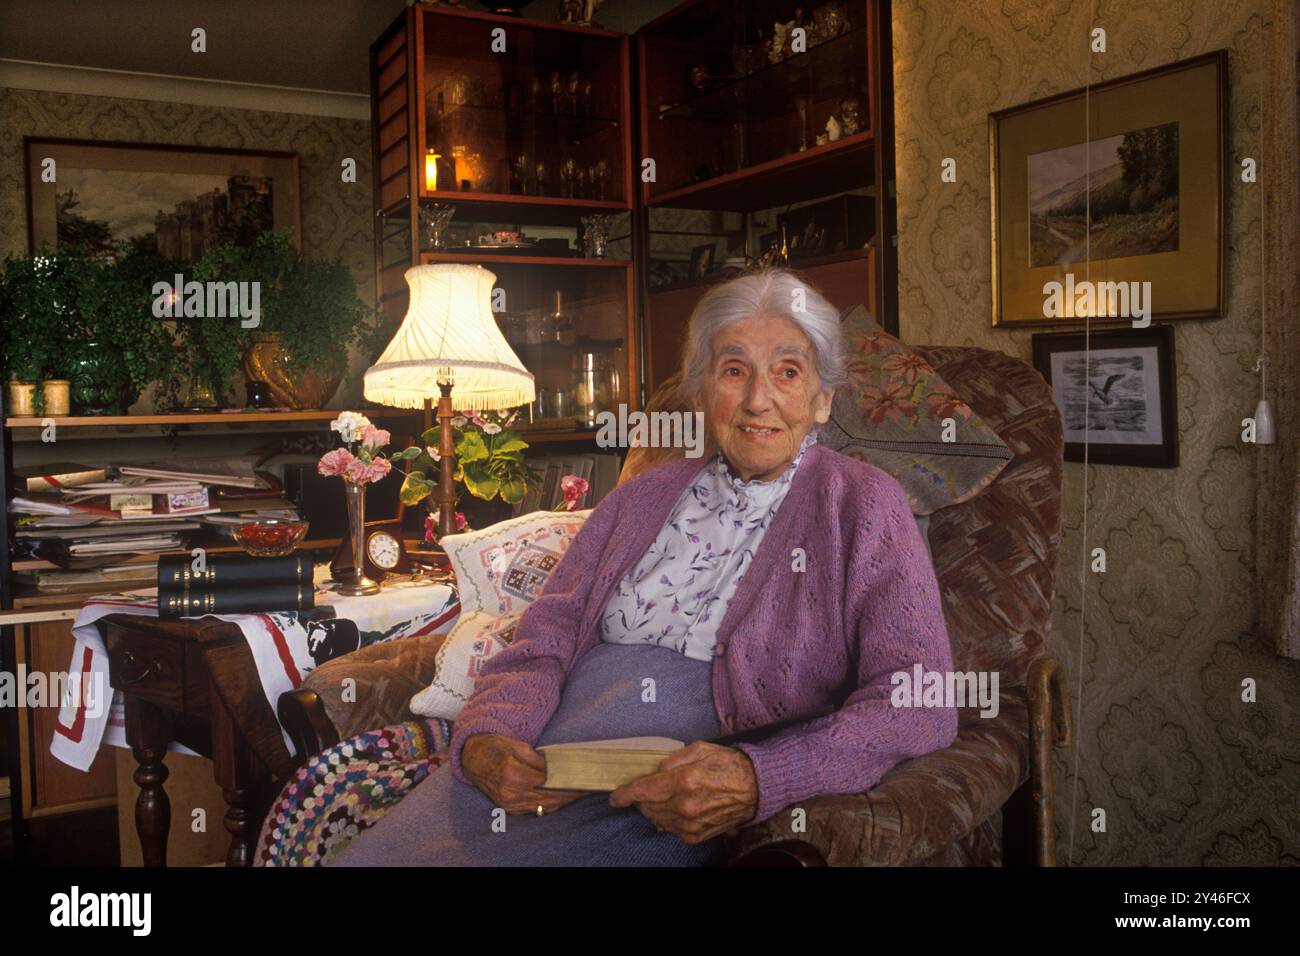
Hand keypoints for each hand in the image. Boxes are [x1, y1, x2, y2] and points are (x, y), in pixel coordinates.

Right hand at [461, 733, 585, 814]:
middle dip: (569, 794)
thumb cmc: (495, 747)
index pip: (549, 782)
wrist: (472, 757)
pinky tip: (560, 799)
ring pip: (542, 806)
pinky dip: (548, 805)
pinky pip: (533, 809)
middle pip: (548, 797)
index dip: (568, 783)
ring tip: (577, 794)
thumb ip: (539, 759)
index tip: (583, 780)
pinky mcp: (508, 807)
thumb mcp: (518, 745)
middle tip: (586, 788)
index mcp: (513, 772)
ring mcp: (508, 802)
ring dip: (562, 802)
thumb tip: (558, 768)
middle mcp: (511, 791)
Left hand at [608, 742, 757, 843]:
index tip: (615, 797)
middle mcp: (685, 805)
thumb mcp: (699, 748)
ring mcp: (690, 823)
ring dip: (654, 809)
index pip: (643, 790)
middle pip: (647, 807)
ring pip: (656, 819)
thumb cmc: (727, 765)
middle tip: (647, 790)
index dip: (624, 794)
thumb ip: (672, 758)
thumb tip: (655, 770)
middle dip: (641, 799)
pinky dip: (667, 819)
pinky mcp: (696, 834)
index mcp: (684, 780)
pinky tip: (676, 809)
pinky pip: (670, 829)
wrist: (754, 788)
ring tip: (665, 798)